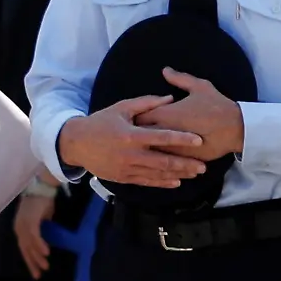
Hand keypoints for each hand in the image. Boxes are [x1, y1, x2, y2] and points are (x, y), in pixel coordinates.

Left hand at [13, 193, 56, 278]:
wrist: (43, 187)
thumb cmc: (43, 201)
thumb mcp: (42, 219)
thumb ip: (42, 229)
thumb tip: (46, 238)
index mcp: (20, 228)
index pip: (24, 247)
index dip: (30, 259)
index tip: (36, 270)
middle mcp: (19, 228)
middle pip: (24, 249)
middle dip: (32, 263)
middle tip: (38, 275)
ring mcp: (23, 225)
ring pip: (29, 246)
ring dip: (37, 257)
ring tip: (45, 266)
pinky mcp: (30, 221)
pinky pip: (35, 237)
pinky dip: (40, 245)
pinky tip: (46, 253)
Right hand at [59, 95, 206, 188]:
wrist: (76, 143)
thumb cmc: (100, 122)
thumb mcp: (121, 108)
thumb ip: (146, 103)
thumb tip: (170, 98)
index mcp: (132, 135)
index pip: (162, 137)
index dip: (182, 139)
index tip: (199, 140)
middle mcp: (131, 154)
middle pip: (164, 161)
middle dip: (185, 164)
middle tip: (204, 166)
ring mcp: (127, 168)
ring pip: (158, 174)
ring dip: (178, 175)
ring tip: (195, 174)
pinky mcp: (123, 177)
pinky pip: (147, 182)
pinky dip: (162, 183)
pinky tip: (176, 182)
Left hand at [131, 68, 244, 160]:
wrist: (235, 128)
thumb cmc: (217, 105)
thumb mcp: (199, 86)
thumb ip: (180, 79)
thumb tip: (165, 70)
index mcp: (165, 113)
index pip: (138, 116)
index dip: (135, 117)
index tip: (135, 117)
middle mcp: (164, 131)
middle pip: (139, 135)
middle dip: (136, 134)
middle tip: (135, 133)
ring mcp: (172, 148)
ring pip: (150, 151)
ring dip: (146, 148)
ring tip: (143, 147)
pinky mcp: (182, 159)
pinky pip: (164, 161)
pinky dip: (159, 160)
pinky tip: (158, 159)